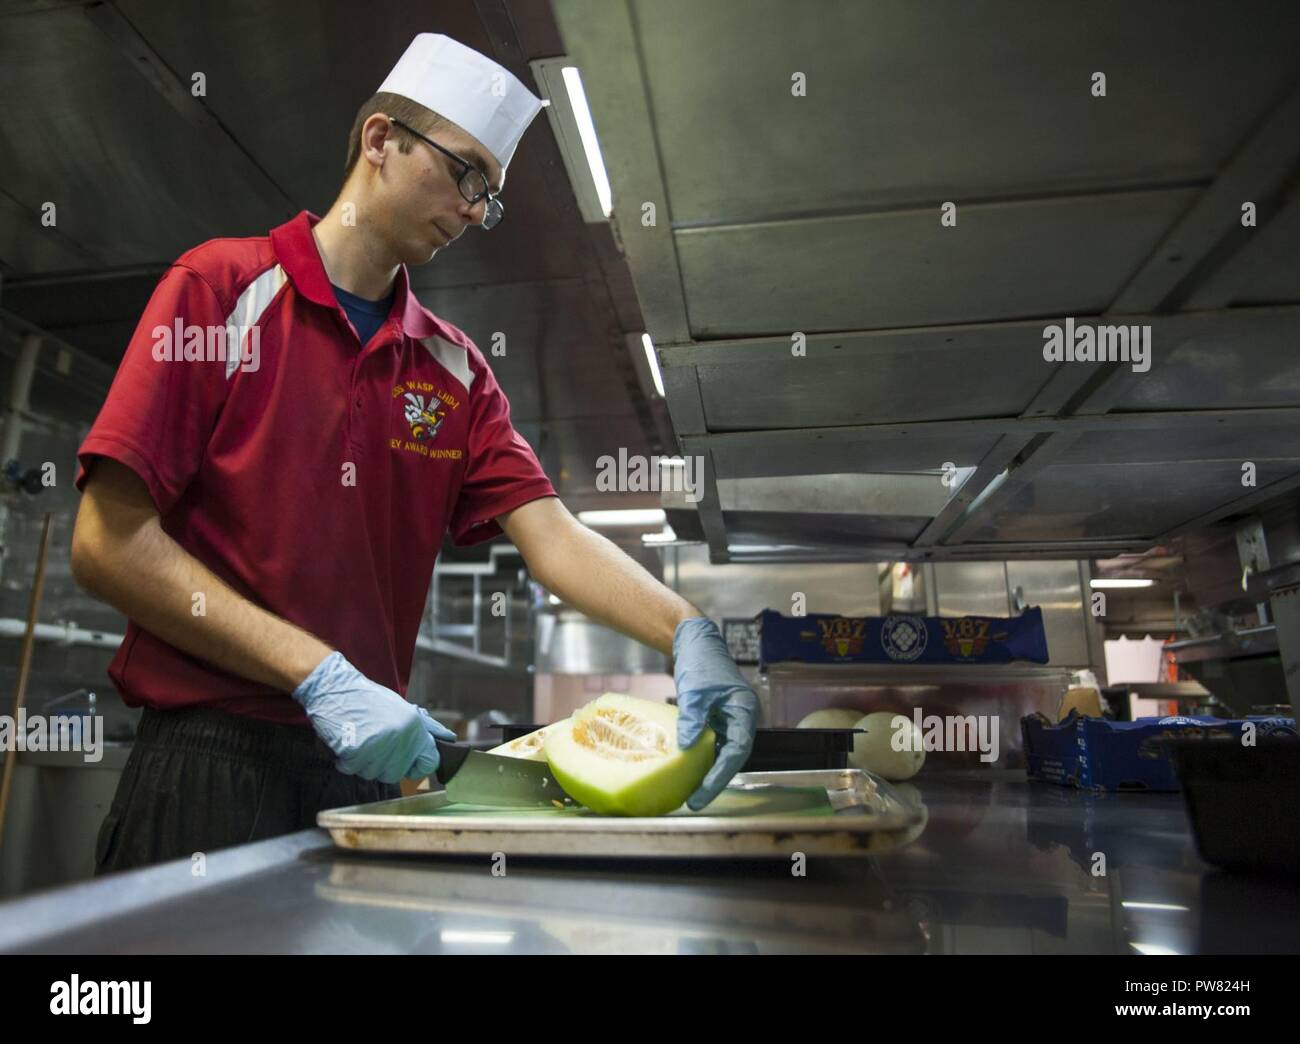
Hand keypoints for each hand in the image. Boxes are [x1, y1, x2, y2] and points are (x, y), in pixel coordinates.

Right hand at [291, 651, 456, 782]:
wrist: (334, 688)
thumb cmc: (366, 698)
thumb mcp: (401, 707)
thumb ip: (426, 726)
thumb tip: (449, 738)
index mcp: (415, 726)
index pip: (429, 762)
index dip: (416, 766)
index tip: (406, 763)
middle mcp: (401, 736)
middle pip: (397, 773)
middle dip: (383, 765)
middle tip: (372, 745)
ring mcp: (379, 745)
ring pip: (374, 774)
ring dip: (363, 763)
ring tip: (359, 740)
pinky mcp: (357, 750)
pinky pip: (352, 769)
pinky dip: (346, 762)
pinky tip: (346, 743)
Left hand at [673, 617, 760, 809]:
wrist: (695, 640)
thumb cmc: (701, 660)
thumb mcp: (695, 690)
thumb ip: (692, 718)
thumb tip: (686, 747)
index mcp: (745, 710)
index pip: (737, 751)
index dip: (720, 775)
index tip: (702, 793)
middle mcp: (742, 717)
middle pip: (732, 757)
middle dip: (714, 780)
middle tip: (694, 800)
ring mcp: (730, 718)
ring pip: (723, 752)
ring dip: (708, 771)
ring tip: (690, 792)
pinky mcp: (718, 718)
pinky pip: (713, 744)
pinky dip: (702, 757)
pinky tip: (687, 769)